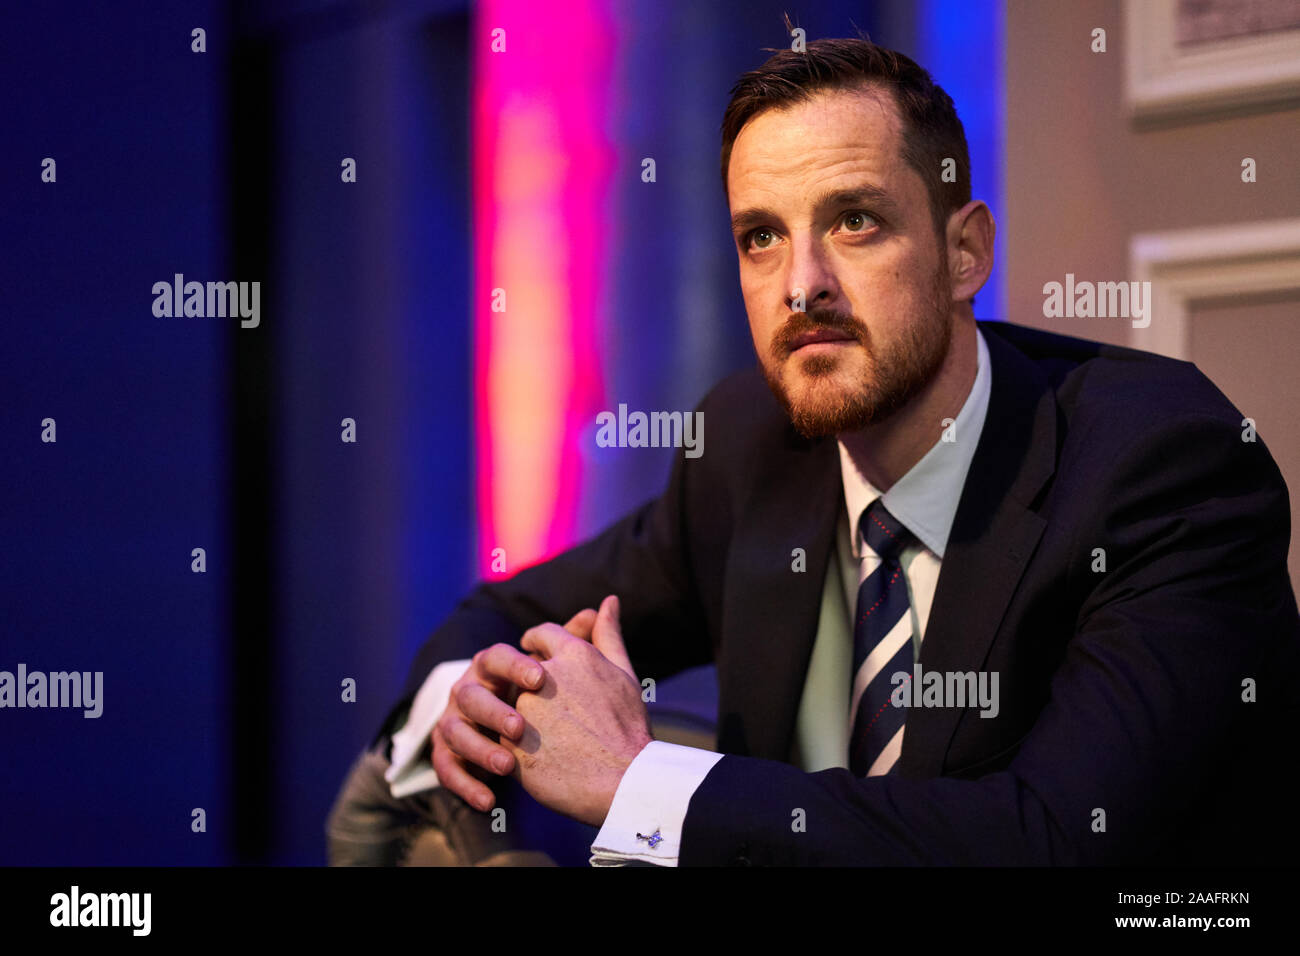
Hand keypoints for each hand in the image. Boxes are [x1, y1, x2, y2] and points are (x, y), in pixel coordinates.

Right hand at [431, 608, 598, 811]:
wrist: (543, 750)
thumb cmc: (557, 705)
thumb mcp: (574, 676)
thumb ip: (583, 642)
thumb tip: (607, 604)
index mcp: (495, 667)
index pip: (497, 657)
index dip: (516, 665)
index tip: (541, 679)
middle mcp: (469, 691)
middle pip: (468, 693)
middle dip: (492, 710)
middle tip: (520, 727)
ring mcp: (455, 723)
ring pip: (452, 731)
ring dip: (477, 748)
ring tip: (506, 766)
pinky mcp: (450, 757)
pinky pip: (448, 770)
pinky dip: (465, 784)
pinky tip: (491, 801)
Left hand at [505, 595, 653, 826]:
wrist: (626, 783)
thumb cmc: (628, 728)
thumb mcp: (623, 674)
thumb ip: (608, 634)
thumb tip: (608, 600)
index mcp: (573, 654)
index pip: (541, 635)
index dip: (538, 645)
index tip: (538, 657)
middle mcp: (543, 676)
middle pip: (521, 672)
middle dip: (528, 686)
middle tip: (546, 708)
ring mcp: (524, 711)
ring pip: (508, 706)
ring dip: (520, 719)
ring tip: (547, 741)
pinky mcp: (511, 746)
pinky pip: (502, 741)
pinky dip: (515, 749)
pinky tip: (539, 762)